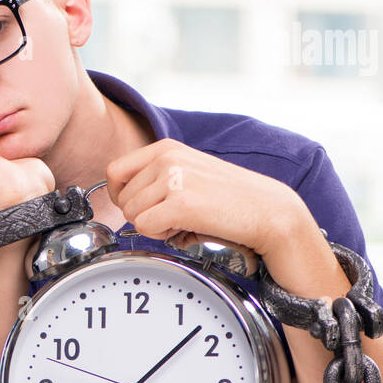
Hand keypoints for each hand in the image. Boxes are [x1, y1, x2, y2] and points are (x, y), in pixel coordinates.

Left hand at [105, 139, 309, 261]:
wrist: (268, 211)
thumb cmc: (228, 198)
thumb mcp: (187, 173)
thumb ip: (155, 178)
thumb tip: (120, 198)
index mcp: (166, 148)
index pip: (114, 172)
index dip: (122, 196)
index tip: (142, 206)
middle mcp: (167, 158)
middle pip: (122, 199)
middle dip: (143, 214)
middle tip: (174, 216)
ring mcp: (173, 178)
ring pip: (131, 215)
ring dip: (154, 225)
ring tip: (184, 220)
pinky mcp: (180, 203)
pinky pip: (145, 227)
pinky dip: (162, 234)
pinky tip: (186, 227)